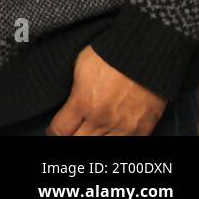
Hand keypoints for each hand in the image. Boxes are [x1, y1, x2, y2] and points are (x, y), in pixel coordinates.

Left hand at [47, 46, 167, 134]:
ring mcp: (123, 126)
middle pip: (79, 140)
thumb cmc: (113, 54)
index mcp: (83, 102)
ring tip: (91, 131)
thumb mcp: (80, 67)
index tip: (55, 130)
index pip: (60, 130)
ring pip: (100, 145)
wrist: (144, 53)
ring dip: (93, 138)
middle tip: (72, 130)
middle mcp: (102, 118)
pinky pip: (126, 144)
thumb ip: (73, 90)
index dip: (54, 131)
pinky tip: (110, 133)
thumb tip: (67, 103)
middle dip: (72, 136)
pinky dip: (116, 139)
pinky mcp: (143, 128)